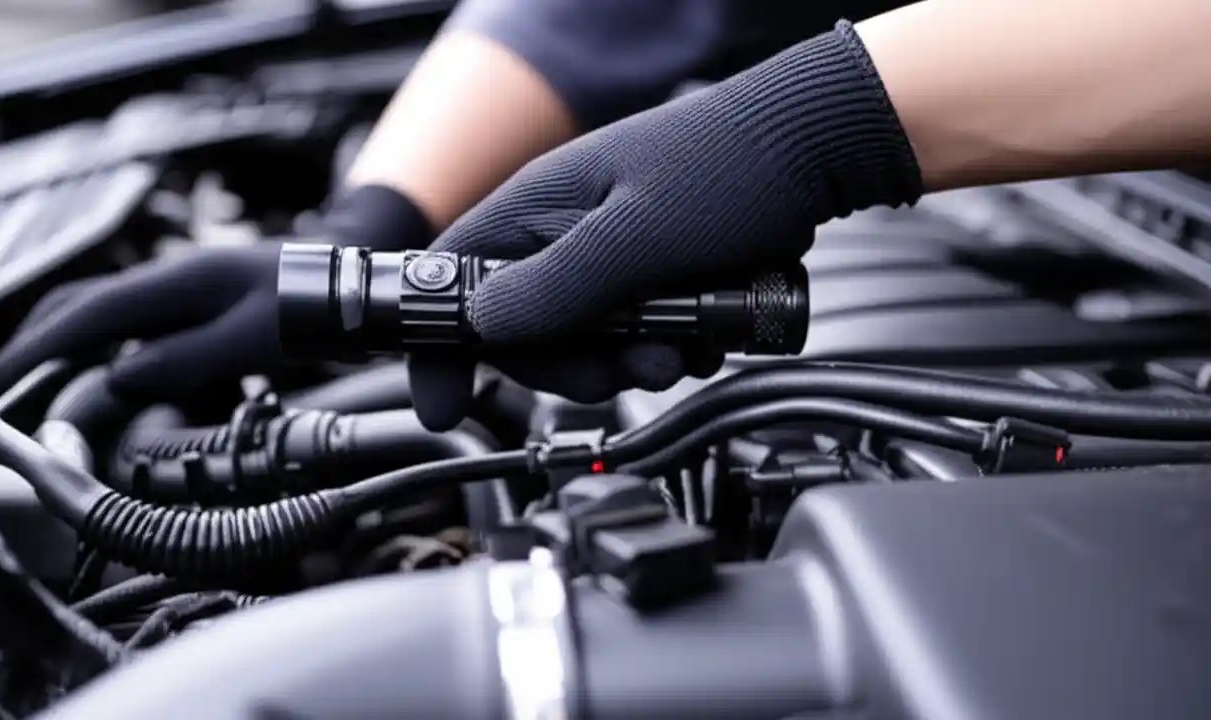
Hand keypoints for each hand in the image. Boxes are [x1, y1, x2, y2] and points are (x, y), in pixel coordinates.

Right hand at [0, 181, 434, 399]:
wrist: (363, 284)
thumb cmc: (317, 305)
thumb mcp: (254, 340)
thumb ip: (184, 360)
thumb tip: (118, 378)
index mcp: (180, 282)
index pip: (89, 314)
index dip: (39, 346)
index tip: (3, 377)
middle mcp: (177, 278)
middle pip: (86, 303)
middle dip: (40, 339)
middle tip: (10, 380)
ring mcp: (191, 288)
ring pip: (112, 312)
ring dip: (73, 342)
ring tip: (45, 378)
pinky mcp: (208, 303)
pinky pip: (143, 323)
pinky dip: (112, 346)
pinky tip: (110, 369)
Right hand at [409, 22, 921, 429]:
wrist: (822, 149)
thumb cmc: (737, 164)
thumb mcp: (639, 236)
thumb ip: (559, 286)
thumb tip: (485, 327)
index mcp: (538, 204)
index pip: (453, 278)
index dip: (441, 346)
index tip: (443, 404)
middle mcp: (562, 229)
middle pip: (522, 332)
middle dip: (572, 367)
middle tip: (624, 366)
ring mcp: (606, 253)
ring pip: (583, 343)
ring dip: (628, 362)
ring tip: (680, 346)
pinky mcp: (649, 273)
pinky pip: (633, 336)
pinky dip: (663, 350)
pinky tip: (698, 337)